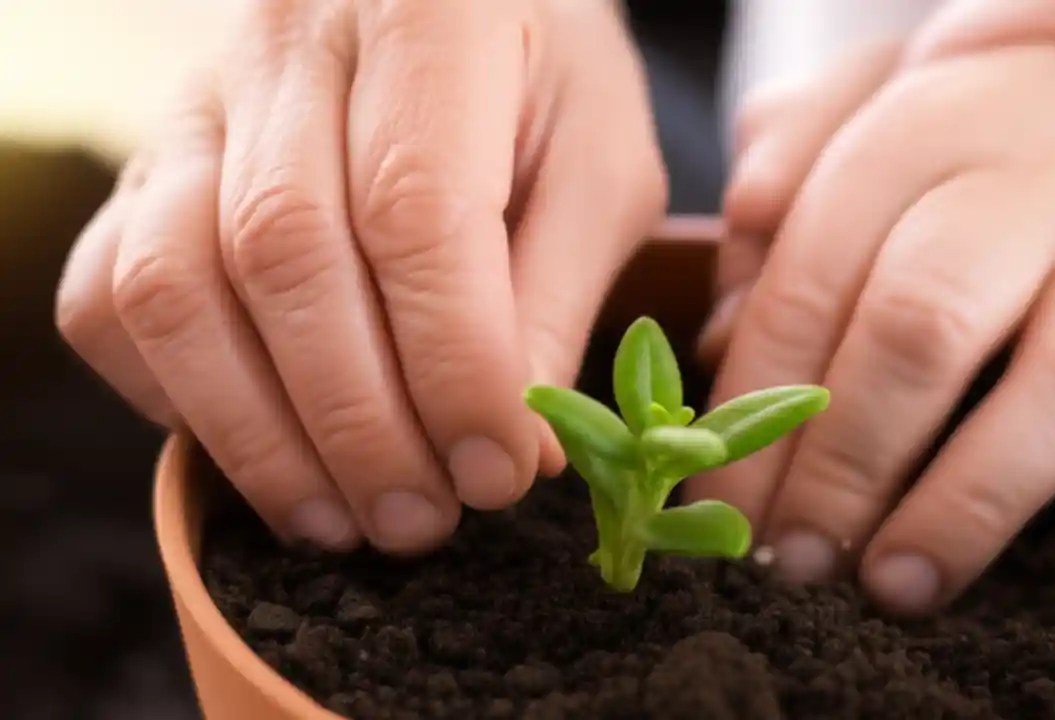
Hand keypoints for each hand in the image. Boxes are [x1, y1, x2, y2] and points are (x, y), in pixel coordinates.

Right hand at [55, 0, 665, 554]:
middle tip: (425, 521)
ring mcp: (197, 104)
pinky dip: (174, 397)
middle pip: (284, 255)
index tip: (499, 474)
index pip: (415, 211)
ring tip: (345, 520)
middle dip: (358, 423)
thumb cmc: (546, 81)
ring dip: (258, 435)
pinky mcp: (146, 165)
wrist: (455, 1)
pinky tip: (263, 448)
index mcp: (431, 13)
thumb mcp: (601, 165)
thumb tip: (512, 450)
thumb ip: (557, 294)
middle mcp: (289, 42)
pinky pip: (111, 296)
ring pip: (174, 285)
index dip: (453, 365)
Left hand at [690, 44, 1054, 613]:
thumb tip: (719, 345)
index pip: (813, 278)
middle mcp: (1033, 184)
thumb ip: (769, 220)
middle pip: (928, 323)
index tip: (723, 504)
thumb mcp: (835, 140)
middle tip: (795, 558)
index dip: (757, 404)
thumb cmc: (938, 149)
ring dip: (977, 495)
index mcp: (915, 135)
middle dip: (847, 459)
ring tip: (899, 584)